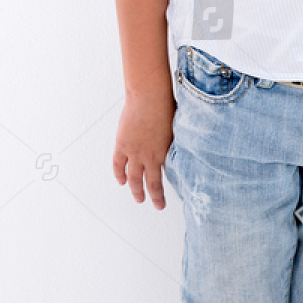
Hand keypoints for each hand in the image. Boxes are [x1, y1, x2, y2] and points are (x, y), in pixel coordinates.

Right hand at [112, 88, 174, 209]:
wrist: (149, 96)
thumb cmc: (167, 106)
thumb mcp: (178, 128)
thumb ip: (177, 142)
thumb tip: (183, 149)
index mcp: (166, 153)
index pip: (169, 176)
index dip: (171, 187)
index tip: (175, 194)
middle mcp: (150, 157)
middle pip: (152, 183)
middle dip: (155, 197)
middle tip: (158, 205)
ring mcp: (134, 152)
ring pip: (134, 178)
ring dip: (136, 191)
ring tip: (139, 199)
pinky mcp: (122, 145)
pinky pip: (119, 165)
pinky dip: (120, 174)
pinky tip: (122, 181)